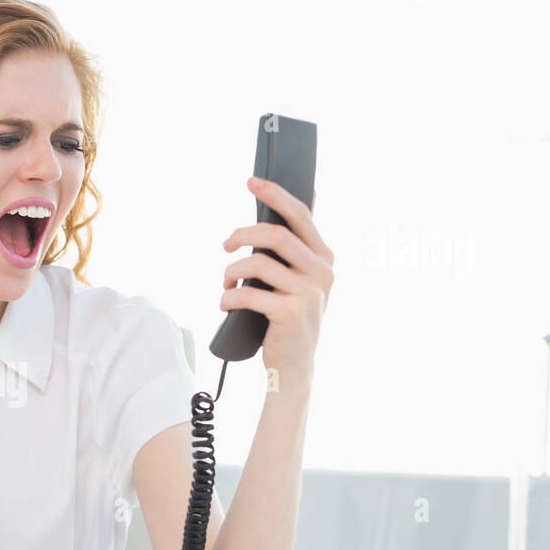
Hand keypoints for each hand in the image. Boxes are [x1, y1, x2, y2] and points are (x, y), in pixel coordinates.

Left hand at [221, 176, 334, 386]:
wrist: (293, 367)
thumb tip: (293, 203)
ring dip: (230, 271)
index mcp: (325, 258)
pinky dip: (228, 296)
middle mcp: (322, 273)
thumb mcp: (297, 281)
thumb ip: (294, 250)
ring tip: (225, 285)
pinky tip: (225, 303)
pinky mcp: (290, 314)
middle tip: (225, 245)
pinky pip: (247, 293)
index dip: (274, 195)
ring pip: (257, 263)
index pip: (300, 215)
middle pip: (275, 234)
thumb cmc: (287, 319)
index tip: (252, 181)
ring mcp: (309, 294)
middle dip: (241, 234)